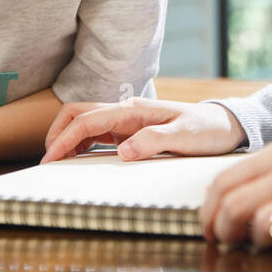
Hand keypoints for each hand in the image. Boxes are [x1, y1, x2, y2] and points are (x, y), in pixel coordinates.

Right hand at [40, 97, 245, 163]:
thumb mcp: (185, 136)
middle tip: (48, 159)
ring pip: (85, 122)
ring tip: (57, 161)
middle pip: (78, 113)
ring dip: (67, 138)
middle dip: (57, 132)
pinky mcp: (131, 131)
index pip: (87, 120)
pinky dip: (81, 144)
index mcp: (133, 110)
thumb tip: (123, 151)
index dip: (64, 139)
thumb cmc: (207, 129)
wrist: (224, 125)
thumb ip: (154, 140)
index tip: (49, 158)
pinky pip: (98, 134)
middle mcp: (126, 111)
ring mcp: (127, 120)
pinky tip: (79, 158)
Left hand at [200, 136, 271, 250]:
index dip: (208, 209)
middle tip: (226, 239)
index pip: (226, 180)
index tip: (208, 225)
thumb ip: (265, 172)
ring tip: (266, 241)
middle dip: (222, 228)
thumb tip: (223, 198)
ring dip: (256, 239)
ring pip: (261, 223)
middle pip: (236, 204)